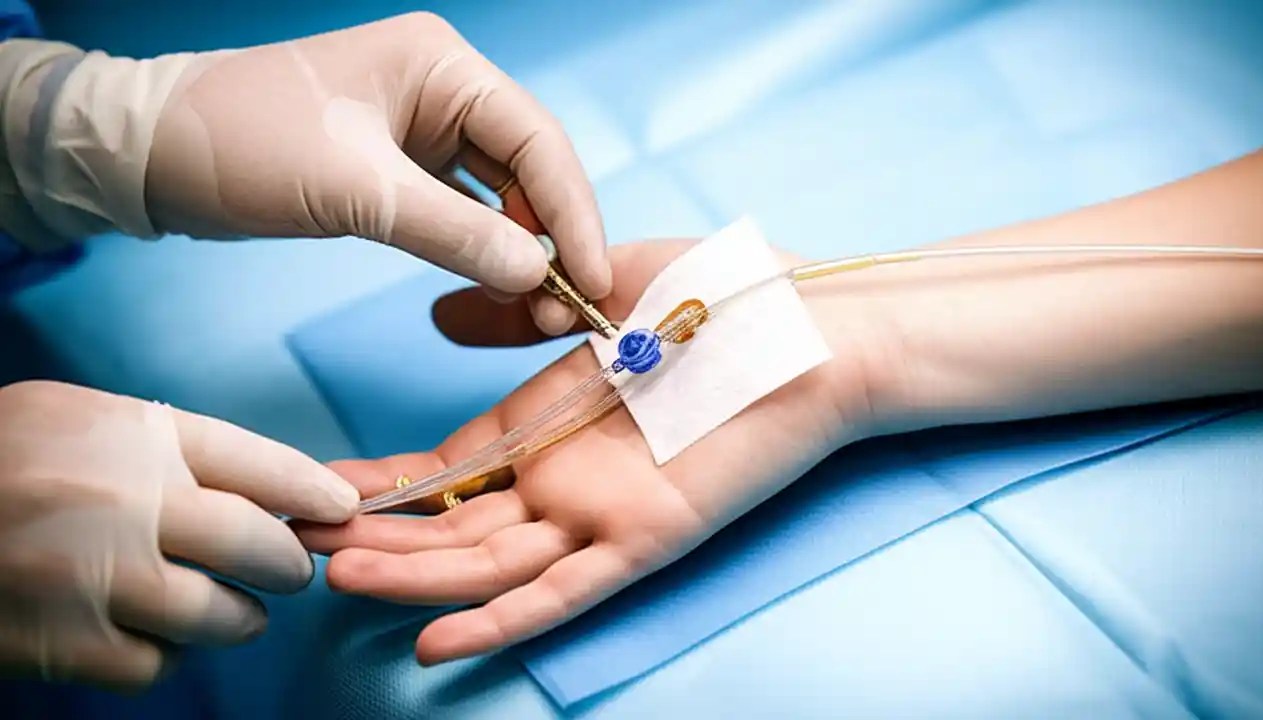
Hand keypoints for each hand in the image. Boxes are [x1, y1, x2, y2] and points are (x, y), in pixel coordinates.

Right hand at [0, 381, 357, 690]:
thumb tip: (257, 487)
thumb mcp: (79, 419)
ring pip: (220, 616)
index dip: (314, 492)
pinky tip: (147, 632)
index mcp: (133, 437)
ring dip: (240, 617)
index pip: (260, 463)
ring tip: (233, 609)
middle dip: (290, 563)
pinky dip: (163, 653)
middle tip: (289, 567)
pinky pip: (154, 664)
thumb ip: (165, 446)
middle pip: (259, 545)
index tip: (342, 509)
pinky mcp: (61, 643)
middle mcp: (123, 503)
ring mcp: (93, 578)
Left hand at [145, 13, 608, 333]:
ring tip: (542, 312)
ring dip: (524, 251)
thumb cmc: (243, 145)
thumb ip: (454, 233)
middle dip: (554, 239)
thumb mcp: (355, 190)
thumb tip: (537, 276)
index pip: (538, 140)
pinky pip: (466, 212)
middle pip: (531, 169)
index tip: (593, 280)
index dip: (574, 213)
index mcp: (442, 66)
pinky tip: (504, 289)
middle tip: (569, 311)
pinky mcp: (403, 168)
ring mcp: (425, 129)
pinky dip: (486, 251)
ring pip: (503, 196)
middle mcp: (444, 90)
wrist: (154, 155)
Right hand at [295, 240, 880, 663]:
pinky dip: (500, 621)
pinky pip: (563, 592)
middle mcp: (565, 476)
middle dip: (378, 537)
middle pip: (455, 526)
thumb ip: (517, 314)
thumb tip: (441, 315)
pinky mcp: (647, 537)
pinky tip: (435, 641)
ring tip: (336, 579)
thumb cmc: (718, 296)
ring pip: (491, 563)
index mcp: (548, 421)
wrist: (812, 323)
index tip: (316, 490)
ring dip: (415, 577)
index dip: (382, 485)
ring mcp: (603, 512)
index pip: (448, 470)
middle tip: (297, 541)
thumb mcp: (596, 287)